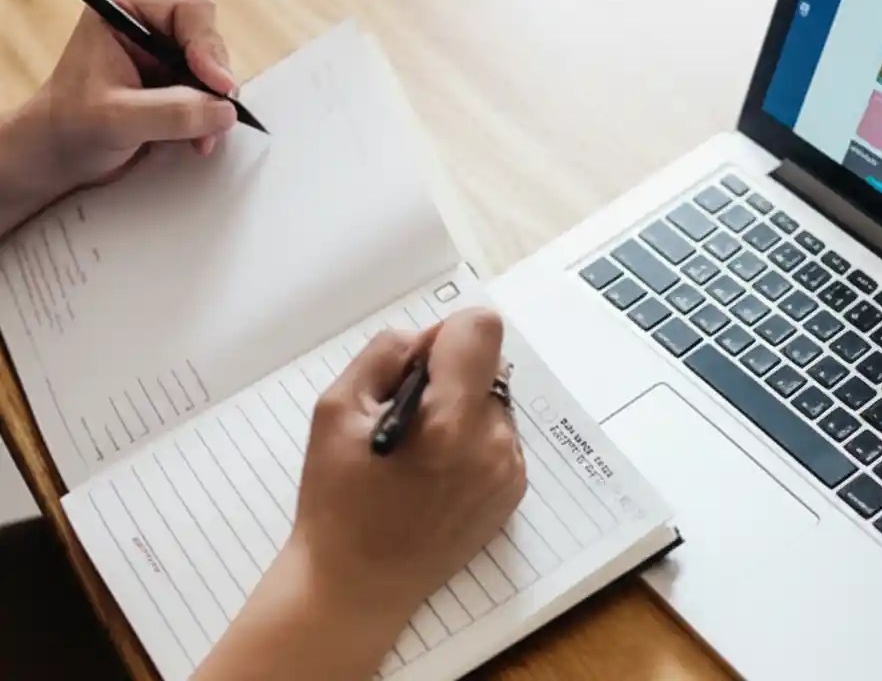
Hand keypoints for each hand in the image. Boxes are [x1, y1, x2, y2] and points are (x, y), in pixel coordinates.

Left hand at [0, 0, 238, 215]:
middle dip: (214, 83)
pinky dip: (210, 119)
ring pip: (215, 71)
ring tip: (200, 138)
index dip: (208, 47)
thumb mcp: (120, 119)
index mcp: (124, 10)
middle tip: (212, 117)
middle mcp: (148, 26)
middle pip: (208, 41)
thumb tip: (225, 111)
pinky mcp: (173, 84)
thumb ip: (173, 112)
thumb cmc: (70, 127)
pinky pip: (210, 95)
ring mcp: (163, 56)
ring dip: (215, 107)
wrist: (59, 155)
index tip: (216, 86)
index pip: (190, 10)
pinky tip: (196, 139)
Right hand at [194, 309, 526, 679]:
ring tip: (419, 453)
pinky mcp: (514, 491)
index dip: (445, 336)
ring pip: (494, 400)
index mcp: (450, 420)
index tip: (416, 367)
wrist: (359, 584)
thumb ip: (385, 354)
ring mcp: (508, 469)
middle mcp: (493, 441)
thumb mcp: (336, 410)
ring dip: (462, 409)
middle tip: (406, 417)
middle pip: (488, 364)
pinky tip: (436, 474)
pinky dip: (472, 440)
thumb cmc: (337, 500)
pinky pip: (500, 436)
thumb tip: (427, 337)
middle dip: (450, 375)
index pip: (481, 329)